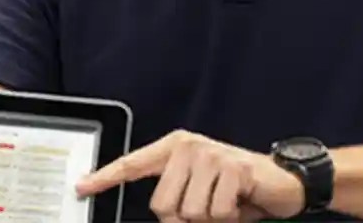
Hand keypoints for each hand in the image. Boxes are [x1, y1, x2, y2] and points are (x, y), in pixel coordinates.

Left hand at [75, 130, 304, 222]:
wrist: (281, 182)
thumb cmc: (234, 190)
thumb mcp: (199, 194)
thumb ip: (175, 202)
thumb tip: (163, 218)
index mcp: (173, 149)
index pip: (132, 165)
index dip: (105, 177)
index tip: (81, 186)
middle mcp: (188, 147)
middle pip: (163, 205)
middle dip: (185, 220)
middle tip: (208, 209)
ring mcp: (210, 155)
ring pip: (190, 213)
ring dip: (210, 219)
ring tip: (225, 203)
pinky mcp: (232, 168)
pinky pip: (216, 213)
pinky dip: (229, 217)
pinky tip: (240, 201)